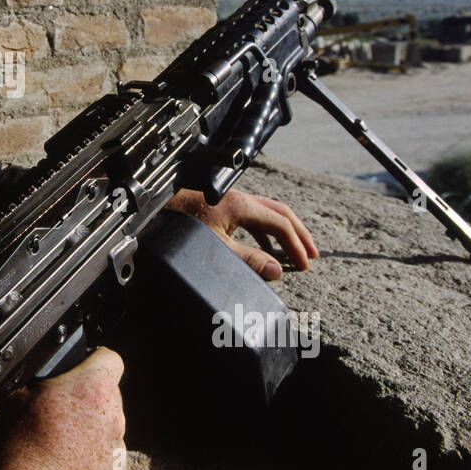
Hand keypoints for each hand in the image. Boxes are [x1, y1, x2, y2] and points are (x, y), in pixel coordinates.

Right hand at [0, 346, 125, 469]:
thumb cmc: (20, 454)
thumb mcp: (14, 399)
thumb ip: (37, 383)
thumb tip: (36, 382)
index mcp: (92, 389)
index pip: (110, 358)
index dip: (92, 359)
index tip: (80, 366)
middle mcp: (113, 417)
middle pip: (107, 395)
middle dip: (85, 399)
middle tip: (57, 409)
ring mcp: (117, 451)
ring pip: (107, 428)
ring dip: (88, 430)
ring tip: (57, 442)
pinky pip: (105, 458)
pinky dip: (89, 458)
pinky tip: (64, 464)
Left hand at [165, 188, 317, 279]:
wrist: (158, 210)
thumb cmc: (181, 224)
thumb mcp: (217, 246)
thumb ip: (248, 260)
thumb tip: (275, 270)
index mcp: (243, 206)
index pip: (281, 225)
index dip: (296, 246)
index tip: (304, 264)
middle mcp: (241, 199)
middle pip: (281, 213)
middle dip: (299, 234)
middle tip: (312, 254)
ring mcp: (232, 201)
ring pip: (268, 214)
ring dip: (283, 233)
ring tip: (294, 253)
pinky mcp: (224, 207)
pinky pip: (254, 218)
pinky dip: (266, 233)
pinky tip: (266, 249)